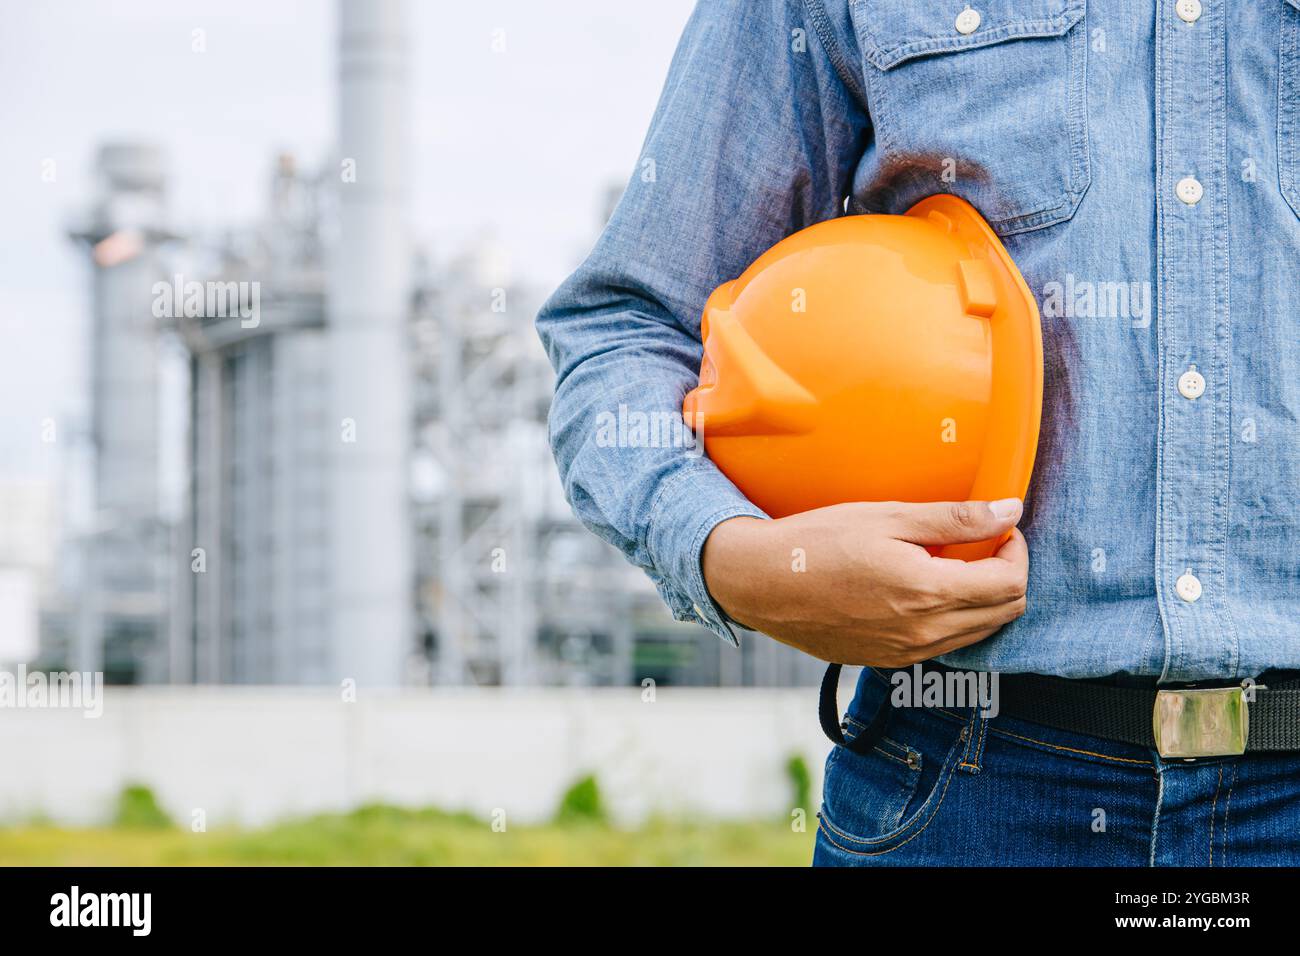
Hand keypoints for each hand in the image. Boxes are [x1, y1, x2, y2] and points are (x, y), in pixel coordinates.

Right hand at [700, 499, 1027, 665]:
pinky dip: (953, 619)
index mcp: (928, 592)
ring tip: (954, 565)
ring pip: (978, 634)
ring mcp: (906, 654)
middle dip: (1007, 576)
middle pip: (1004, 614)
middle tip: (983, 545)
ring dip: (982, 600)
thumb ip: (954, 519)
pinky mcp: (889, 662)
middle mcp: (924, 633)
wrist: (761, 584)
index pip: (1010, 583)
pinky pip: (944, 645)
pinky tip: (924, 590)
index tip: (999, 529)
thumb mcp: (888, 517)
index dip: (1016, 551)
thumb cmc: (817, 542)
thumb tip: (1009, 511)